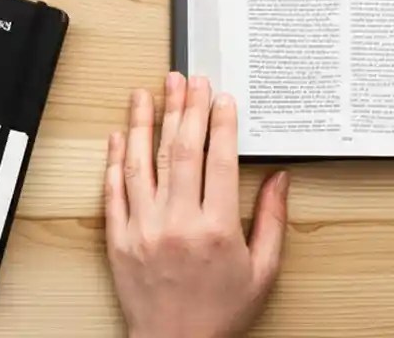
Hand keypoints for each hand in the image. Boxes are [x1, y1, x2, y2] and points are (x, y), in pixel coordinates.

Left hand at [104, 73, 289, 337]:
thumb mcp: (263, 270)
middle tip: (187, 80)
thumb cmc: (220, 313)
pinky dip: (114, 160)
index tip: (222, 98)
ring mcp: (144, 230)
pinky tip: (119, 135)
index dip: (221, 123)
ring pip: (142, 163)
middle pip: (181, 151)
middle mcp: (177, 224)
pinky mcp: (119, 240)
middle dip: (185, 109)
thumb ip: (272, 220)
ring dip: (144, 123)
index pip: (219, 160)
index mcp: (217, 229)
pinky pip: (113, 192)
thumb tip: (279, 178)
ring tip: (148, 93)